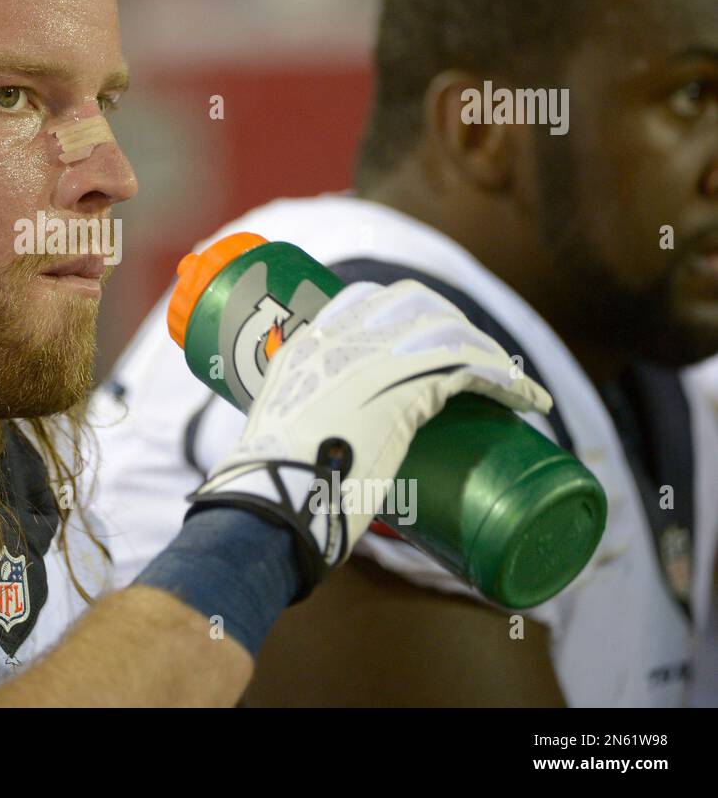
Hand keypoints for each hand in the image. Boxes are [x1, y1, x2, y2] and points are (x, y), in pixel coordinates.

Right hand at [188, 279, 551, 593]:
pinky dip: (510, 382)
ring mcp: (372, 359)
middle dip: (455, 326)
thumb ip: (305, 440)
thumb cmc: (270, 492)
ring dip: (491, 355)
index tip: (424, 338)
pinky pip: (474, 368)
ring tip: (513, 387)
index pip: (361, 298)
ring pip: (452, 333)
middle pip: (415, 303)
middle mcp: (339, 341)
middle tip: (475, 365)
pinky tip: (530, 401)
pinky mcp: (408, 388)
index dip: (403, 311)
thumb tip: (329, 475)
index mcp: (303, 349)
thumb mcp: (280, 444)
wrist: (270, 503)